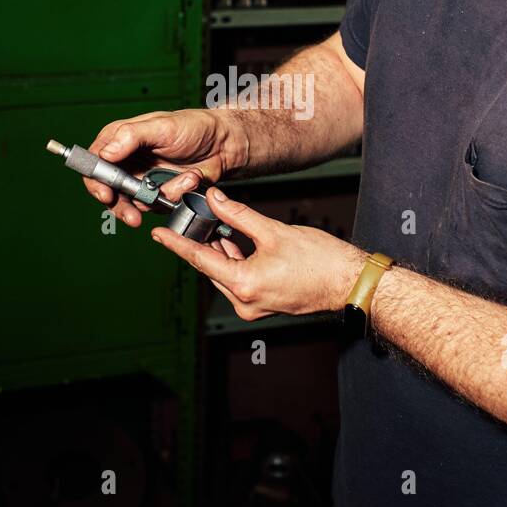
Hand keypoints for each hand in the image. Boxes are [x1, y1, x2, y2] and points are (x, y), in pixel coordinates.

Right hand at [83, 109, 243, 226]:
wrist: (225, 144)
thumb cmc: (194, 127)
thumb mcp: (162, 126)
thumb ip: (130, 137)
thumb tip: (105, 153)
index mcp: (121, 139)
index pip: (95, 162)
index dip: (95, 180)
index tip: (105, 194)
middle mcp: (128, 160)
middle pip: (108, 190)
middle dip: (121, 205)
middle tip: (132, 217)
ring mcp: (143, 178)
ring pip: (133, 203)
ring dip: (156, 199)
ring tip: (178, 186)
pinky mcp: (159, 192)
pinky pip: (157, 205)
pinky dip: (174, 196)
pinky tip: (190, 180)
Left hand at [150, 185, 365, 320]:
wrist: (349, 283)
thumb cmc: (321, 261)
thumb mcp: (273, 231)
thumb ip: (239, 215)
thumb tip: (215, 200)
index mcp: (244, 283)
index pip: (199, 259)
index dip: (177, 244)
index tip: (158, 234)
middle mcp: (245, 301)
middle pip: (210, 267)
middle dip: (200, 243)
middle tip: (191, 219)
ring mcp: (254, 306)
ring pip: (224, 274)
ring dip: (218, 252)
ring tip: (214, 226)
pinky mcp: (263, 305)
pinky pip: (238, 280)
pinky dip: (234, 262)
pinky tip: (233, 243)